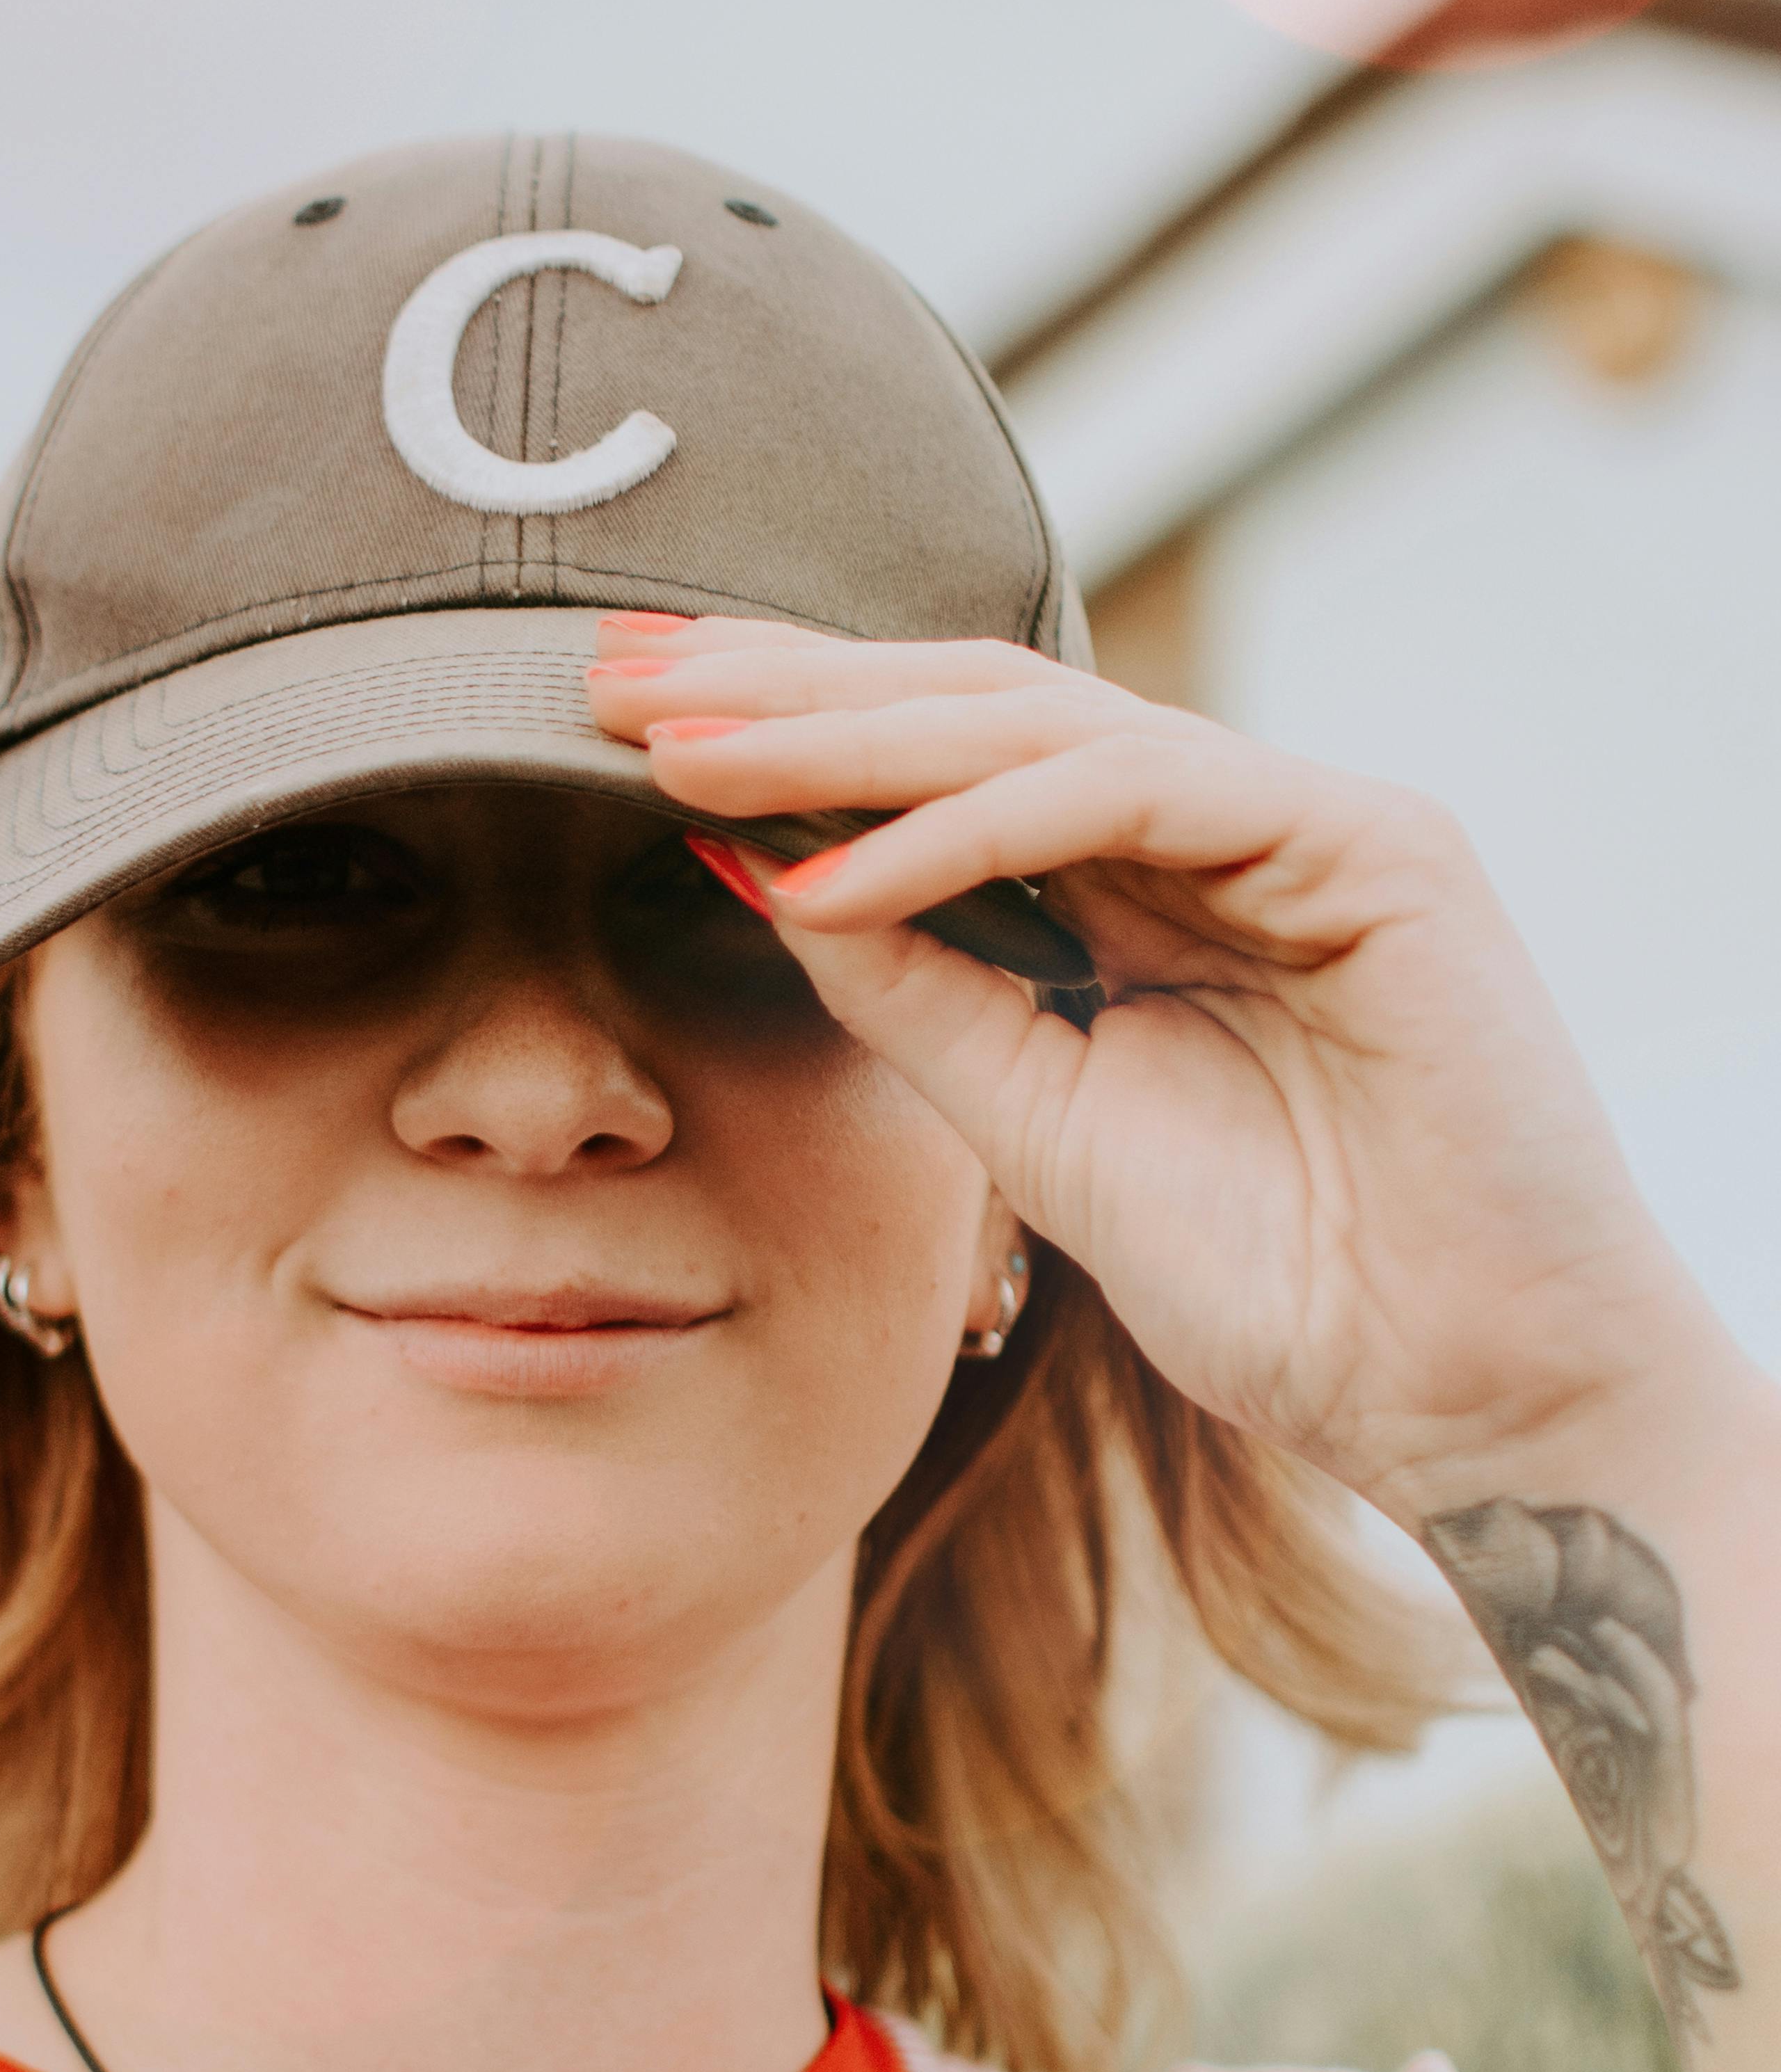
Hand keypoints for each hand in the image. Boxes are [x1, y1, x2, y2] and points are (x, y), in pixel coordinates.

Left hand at [584, 614, 1722, 1526]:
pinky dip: (968, 828)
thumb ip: (912, 991)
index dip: (781, 733)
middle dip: (784, 688)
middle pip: (971, 706)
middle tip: (609, 675)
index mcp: (1145, 885)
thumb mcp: (1030, 1121)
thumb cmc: (1279, 1283)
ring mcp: (1300, 818)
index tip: (615, 725)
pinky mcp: (1370, 845)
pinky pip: (1131, 794)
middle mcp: (1221, 824)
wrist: (1462, 1396)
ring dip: (844, 735)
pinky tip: (831, 871)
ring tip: (680, 754)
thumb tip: (751, 863)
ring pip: (1038, 720)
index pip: (940, 762)